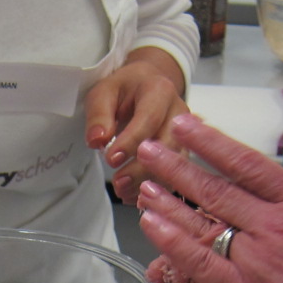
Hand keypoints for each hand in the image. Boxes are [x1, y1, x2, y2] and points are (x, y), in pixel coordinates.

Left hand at [85, 50, 188, 203]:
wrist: (145, 86)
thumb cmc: (125, 89)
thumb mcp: (104, 93)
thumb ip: (99, 114)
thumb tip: (97, 140)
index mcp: (159, 90)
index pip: (149, 118)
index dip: (131, 141)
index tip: (111, 159)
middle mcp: (178, 112)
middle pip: (168, 144)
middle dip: (142, 168)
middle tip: (118, 182)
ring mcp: (184, 133)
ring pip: (175, 163)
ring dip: (150, 182)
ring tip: (125, 192)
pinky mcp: (182, 151)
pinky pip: (174, 174)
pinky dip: (156, 189)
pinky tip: (136, 197)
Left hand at [134, 115, 282, 282]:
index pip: (252, 165)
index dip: (215, 143)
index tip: (190, 127)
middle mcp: (281, 226)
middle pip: (219, 188)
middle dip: (179, 166)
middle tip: (152, 149)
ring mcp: (262, 259)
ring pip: (204, 221)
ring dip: (168, 201)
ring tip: (142, 185)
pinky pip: (201, 263)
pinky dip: (172, 242)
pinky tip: (152, 227)